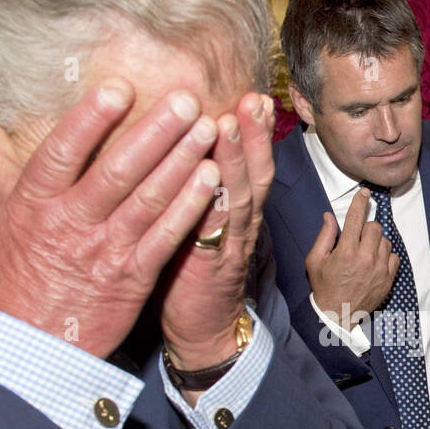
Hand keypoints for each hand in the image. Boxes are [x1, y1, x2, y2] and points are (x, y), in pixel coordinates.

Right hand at [0, 80, 225, 359]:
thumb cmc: (0, 295)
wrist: (24, 356)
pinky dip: (190, 208)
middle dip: (155, 131)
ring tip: (208, 128)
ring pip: (149, 199)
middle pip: (117, 170)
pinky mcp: (132, 278)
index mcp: (32, 208)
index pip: (61, 152)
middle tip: (185, 98)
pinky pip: (166, 238)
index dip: (90, 118)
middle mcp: (72, 225)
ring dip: (181, 161)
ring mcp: (106, 252)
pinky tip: (210, 180)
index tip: (118, 88)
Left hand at [160, 91, 276, 374]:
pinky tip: (209, 178)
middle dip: (254, 134)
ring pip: (240, 196)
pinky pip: (215, 230)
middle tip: (254, 98)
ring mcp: (230, 245)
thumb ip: (193, 189)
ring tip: (231, 121)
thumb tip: (174, 145)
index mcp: (237, 212)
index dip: (255, 133)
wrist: (201, 331)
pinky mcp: (212, 267)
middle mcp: (241, 224)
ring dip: (236, 158)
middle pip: (255, 174)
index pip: (251, 166)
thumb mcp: (194, 223)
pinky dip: (215, 203)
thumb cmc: (192, 274)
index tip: (255, 96)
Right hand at [307, 188, 398, 330]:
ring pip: (385, 241)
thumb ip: (324, 236)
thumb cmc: (324, 287)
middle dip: (366, 228)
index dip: (360, 202)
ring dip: (376, 243)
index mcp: (346, 251)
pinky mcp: (388, 279)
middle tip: (356, 239)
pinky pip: (394, 257)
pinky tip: (374, 264)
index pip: (356, 218)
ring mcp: (379, 269)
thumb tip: (329, 216)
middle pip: (374, 227)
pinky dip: (386, 257)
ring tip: (364, 254)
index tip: (364, 193)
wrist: (337, 315)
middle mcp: (365, 258)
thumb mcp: (315, 260)